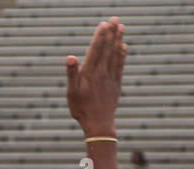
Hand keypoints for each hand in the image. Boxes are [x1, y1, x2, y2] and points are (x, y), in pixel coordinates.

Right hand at [65, 18, 125, 137]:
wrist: (98, 124)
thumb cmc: (81, 109)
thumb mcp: (71, 93)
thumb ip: (72, 74)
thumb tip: (70, 57)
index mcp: (89, 73)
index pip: (96, 50)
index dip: (100, 36)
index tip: (104, 24)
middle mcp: (101, 73)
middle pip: (107, 49)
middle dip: (111, 33)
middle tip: (115, 19)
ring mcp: (110, 78)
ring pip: (115, 55)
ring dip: (118, 40)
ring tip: (121, 27)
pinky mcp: (116, 84)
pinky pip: (120, 66)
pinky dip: (122, 55)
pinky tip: (123, 47)